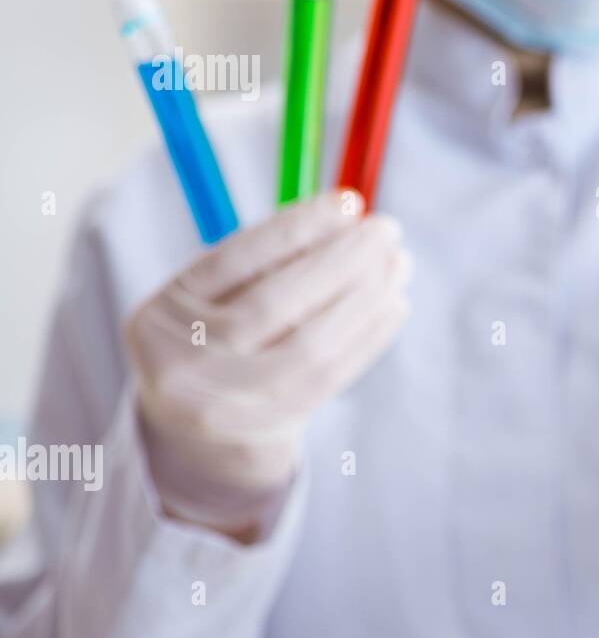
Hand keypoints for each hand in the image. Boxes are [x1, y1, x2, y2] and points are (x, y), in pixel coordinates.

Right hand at [125, 190, 411, 540]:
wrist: (196, 435)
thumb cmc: (214, 340)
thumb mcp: (212, 298)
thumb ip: (267, 258)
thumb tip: (344, 213)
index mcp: (161, 314)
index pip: (235, 259)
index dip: (297, 226)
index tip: (347, 202)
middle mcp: (183, 364)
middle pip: (275, 303)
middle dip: (341, 260)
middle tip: (386, 228)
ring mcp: (226, 406)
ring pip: (311, 344)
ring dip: (365, 298)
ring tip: (399, 263)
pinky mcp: (270, 430)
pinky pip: (331, 378)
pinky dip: (369, 337)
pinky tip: (394, 304)